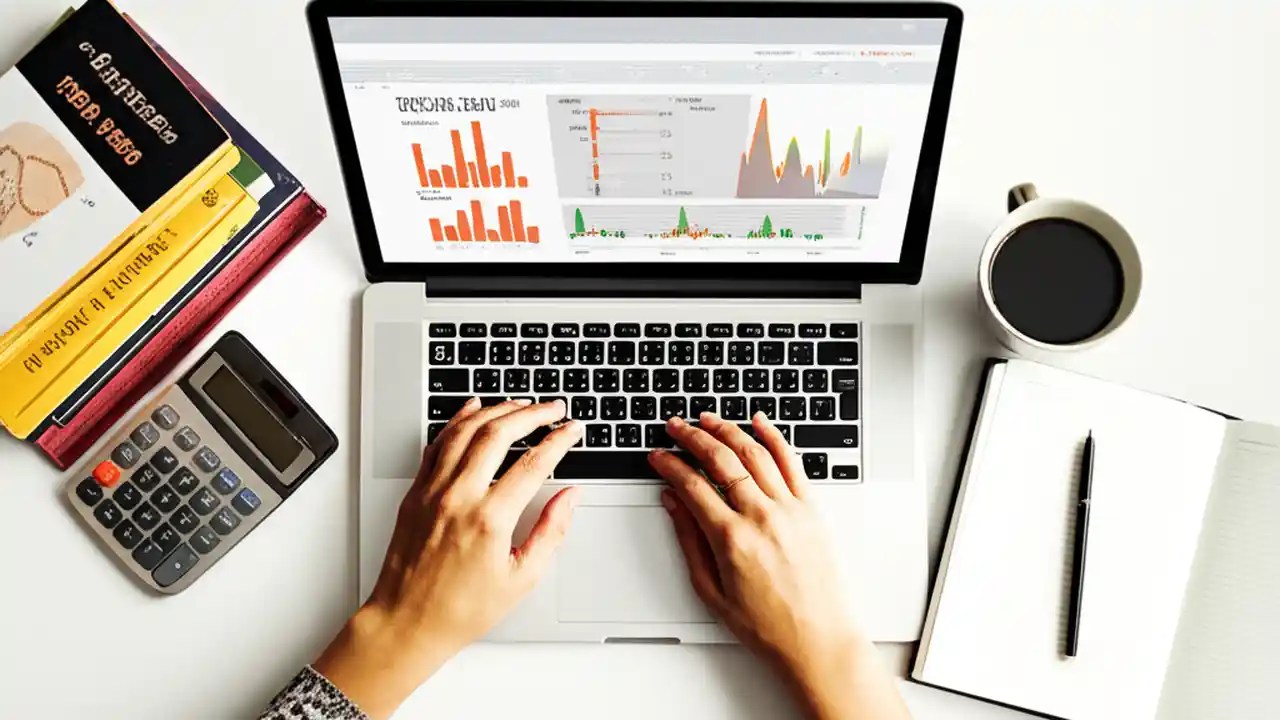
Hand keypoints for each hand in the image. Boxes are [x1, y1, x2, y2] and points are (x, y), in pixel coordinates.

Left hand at [315, 398, 581, 718]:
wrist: (407, 623)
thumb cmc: (460, 609)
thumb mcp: (521, 579)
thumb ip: (550, 532)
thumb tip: (570, 497)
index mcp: (489, 520)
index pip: (533, 464)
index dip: (558, 441)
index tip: (572, 430)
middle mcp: (458, 497)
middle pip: (499, 434)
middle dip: (531, 413)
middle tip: (552, 408)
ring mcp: (432, 491)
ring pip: (466, 431)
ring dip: (497, 410)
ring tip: (520, 404)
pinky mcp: (415, 492)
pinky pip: (438, 444)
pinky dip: (457, 421)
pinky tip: (472, 409)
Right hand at [651, 412, 909, 719]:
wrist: (818, 641)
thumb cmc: (768, 625)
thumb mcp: (711, 591)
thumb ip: (689, 541)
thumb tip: (673, 504)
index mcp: (731, 539)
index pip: (692, 485)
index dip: (670, 464)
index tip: (658, 457)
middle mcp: (762, 517)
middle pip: (721, 459)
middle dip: (692, 437)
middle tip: (676, 427)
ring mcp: (790, 509)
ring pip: (754, 452)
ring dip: (728, 429)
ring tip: (708, 420)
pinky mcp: (812, 509)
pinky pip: (791, 461)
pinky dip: (774, 436)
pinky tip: (759, 422)